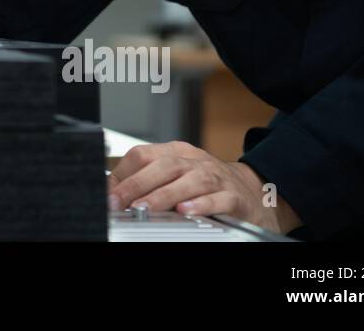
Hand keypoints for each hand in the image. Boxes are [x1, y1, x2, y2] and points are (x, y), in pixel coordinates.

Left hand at [108, 140, 301, 233]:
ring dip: (164, 195)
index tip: (108, 194)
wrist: (255, 192)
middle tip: (118, 202)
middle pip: (164, 166)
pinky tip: (186, 211)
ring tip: (144, 208)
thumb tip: (112, 193)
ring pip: (189, 181)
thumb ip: (148, 181)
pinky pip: (218, 198)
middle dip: (137, 184)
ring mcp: (216, 177)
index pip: (144, 155)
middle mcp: (195, 161)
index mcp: (177, 153)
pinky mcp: (234, 196)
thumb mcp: (177, 176)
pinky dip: (201, 204)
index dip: (123, 174)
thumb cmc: (208, 185)